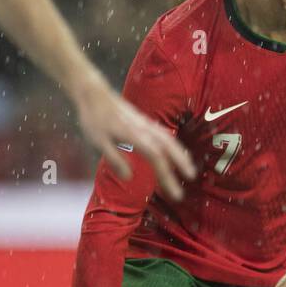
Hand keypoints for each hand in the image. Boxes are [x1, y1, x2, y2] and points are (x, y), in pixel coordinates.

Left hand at [74, 80, 195, 197]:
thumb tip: (129, 178)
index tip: (175, 193)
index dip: (167, 175)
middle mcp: (144, 128)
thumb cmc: (94, 119)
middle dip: (181, 162)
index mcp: (134, 135)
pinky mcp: (144, 121)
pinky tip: (174, 151)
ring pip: (169, 138)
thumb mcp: (99, 141)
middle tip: (191, 177)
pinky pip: (164, 134)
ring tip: (187, 167)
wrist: (94, 93)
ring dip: (180, 153)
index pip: (156, 157)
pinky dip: (173, 144)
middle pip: (169, 146)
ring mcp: (146, 123)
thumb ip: (115, 159)